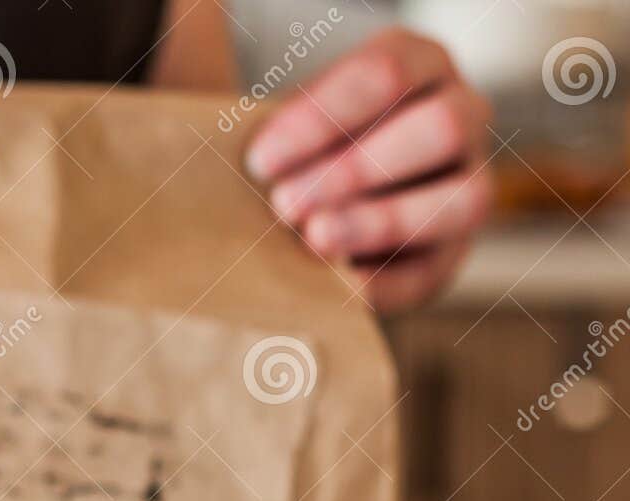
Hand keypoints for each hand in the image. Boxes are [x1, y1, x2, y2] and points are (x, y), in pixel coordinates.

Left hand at [245, 28, 491, 311]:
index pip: (387, 71)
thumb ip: (257, 96)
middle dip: (355, 167)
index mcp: (418, 65)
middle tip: (282, 204)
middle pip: (437, 127)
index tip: (259, 159)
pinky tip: (336, 287)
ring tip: (312, 239)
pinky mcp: (447, 257)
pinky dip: (381, 282)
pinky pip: (430, 270)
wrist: (305, 227)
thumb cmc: (289, 159)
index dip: (322, 117)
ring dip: (379, 220)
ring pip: (459, 199)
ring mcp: (466, 187)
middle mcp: (461, 116)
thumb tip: (207, 41)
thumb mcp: (279, 120)